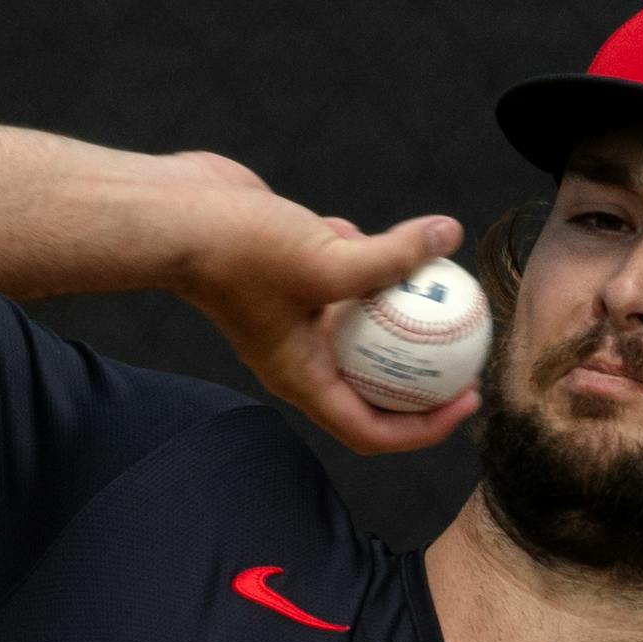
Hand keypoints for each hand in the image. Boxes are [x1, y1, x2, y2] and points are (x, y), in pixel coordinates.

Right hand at [164, 151, 482, 455]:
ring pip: (364, 323)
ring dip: (398, 307)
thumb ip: (391, 255)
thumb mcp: (326, 260)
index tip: (468, 397)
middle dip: (425, 374)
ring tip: (444, 287)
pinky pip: (343, 275)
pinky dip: (363, 256)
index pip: (372, 429)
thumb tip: (448, 236)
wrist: (173, 211)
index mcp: (303, 378)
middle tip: (469, 349)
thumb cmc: (237, 250)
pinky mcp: (293, 274)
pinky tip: (378, 230)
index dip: (426, 426)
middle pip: (375, 383)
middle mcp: (300, 355)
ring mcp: (296, 315)